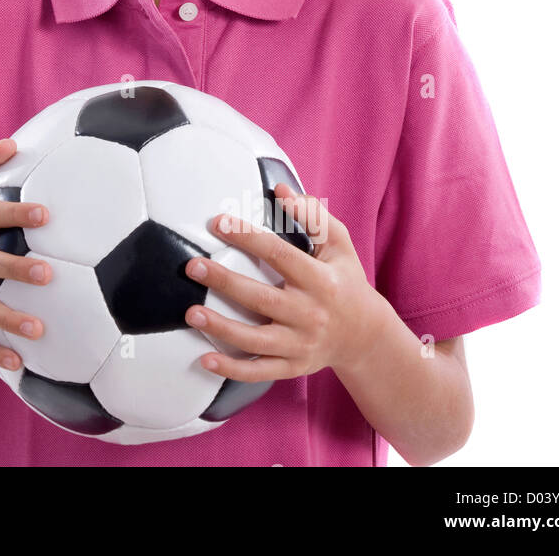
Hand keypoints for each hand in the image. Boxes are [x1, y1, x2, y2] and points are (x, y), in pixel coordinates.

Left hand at [184, 181, 384, 381]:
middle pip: (262, 298)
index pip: (280, 255)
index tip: (218, 222)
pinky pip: (260, 370)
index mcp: (321, 280)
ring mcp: (301, 344)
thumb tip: (282, 188)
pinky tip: (206, 360)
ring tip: (191, 313)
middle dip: (225, 282)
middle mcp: (310, 314)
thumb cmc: (346, 282)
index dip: (248, 237)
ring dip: (222, 328)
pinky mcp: (293, 366)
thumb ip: (314, 216)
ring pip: (256, 339)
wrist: (366, 336)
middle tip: (193, 267)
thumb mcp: (340, 246)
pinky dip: (233, 369)